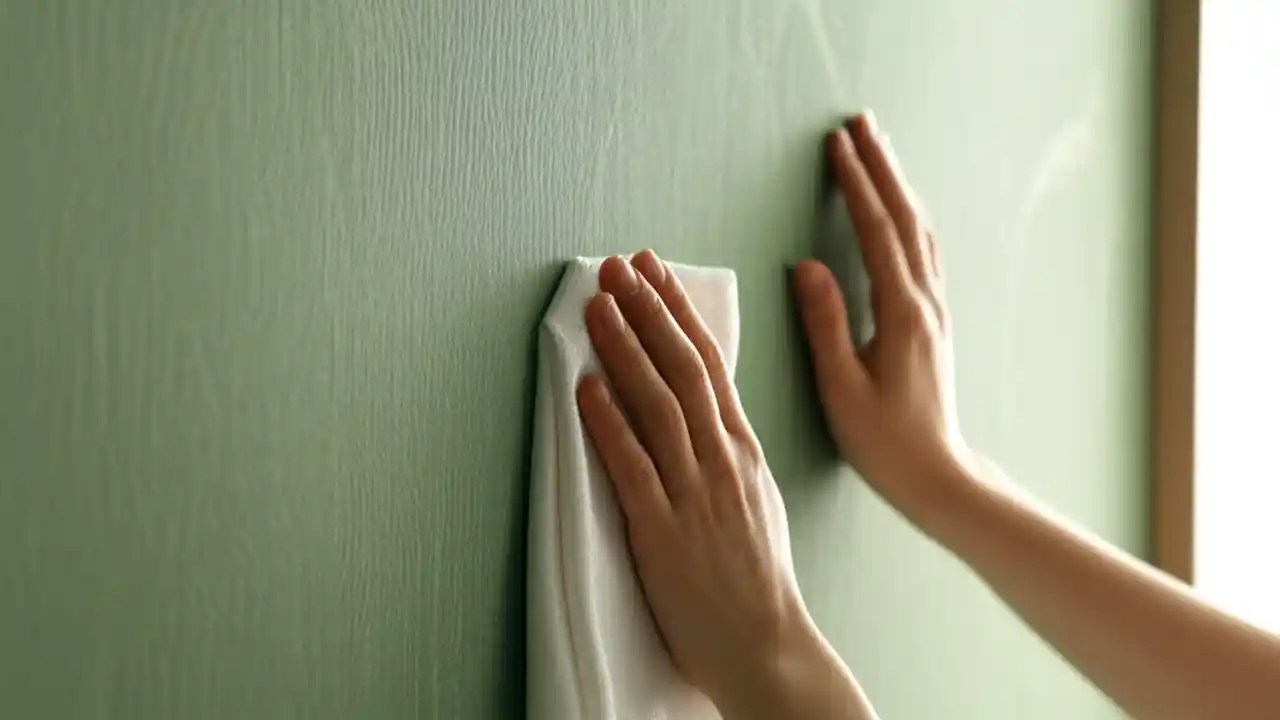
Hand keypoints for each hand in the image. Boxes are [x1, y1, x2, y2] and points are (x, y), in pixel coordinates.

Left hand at [578, 252, 870, 718]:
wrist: (767, 645)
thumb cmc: (756, 579)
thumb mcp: (753, 499)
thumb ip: (725, 452)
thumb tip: (698, 411)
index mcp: (743, 450)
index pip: (711, 363)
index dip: (678, 311)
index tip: (654, 271)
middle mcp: (722, 461)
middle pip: (683, 369)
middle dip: (648, 310)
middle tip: (617, 265)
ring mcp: (695, 494)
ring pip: (658, 405)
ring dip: (625, 349)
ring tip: (597, 305)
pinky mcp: (663, 532)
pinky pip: (633, 467)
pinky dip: (608, 423)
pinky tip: (586, 387)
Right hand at [796, 114, 971, 506]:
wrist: (938, 476)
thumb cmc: (884, 442)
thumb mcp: (841, 387)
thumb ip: (825, 323)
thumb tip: (807, 265)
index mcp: (901, 314)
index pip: (876, 233)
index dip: (856, 186)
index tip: (838, 146)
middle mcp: (925, 303)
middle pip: (904, 218)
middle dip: (881, 167)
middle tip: (860, 124)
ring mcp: (935, 310)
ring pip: (918, 231)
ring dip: (897, 186)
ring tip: (877, 151)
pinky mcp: (933, 321)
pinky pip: (923, 252)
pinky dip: (908, 217)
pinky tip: (900, 211)